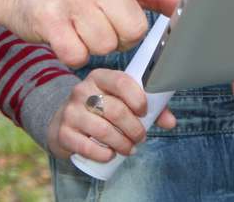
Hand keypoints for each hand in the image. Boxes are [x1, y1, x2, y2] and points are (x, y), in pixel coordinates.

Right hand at [5, 0, 181, 67]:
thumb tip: (181, 2)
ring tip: (85, 30)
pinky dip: (75, 55)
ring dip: (98, 47)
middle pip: (132, 29)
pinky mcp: (47, 19)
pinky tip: (68, 38)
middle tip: (105, 25)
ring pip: (106, 46)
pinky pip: (77, 55)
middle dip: (123, 37)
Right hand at [47, 68, 176, 161]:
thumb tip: (171, 122)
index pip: (120, 81)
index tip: (145, 112)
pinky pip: (86, 146)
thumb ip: (149, 107)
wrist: (64, 121)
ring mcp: (70, 112)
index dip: (137, 98)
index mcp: (99, 77)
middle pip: (115, 110)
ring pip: (103, 130)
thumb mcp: (121, 101)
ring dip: (122, 144)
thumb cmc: (101, 110)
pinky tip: (110, 156)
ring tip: (129, 149)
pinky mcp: (63, 133)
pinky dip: (103, 154)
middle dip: (134, 128)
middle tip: (140, 138)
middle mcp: (82, 91)